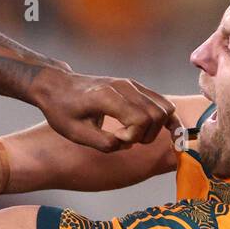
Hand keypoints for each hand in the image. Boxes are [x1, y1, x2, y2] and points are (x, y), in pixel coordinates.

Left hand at [31, 70, 177, 151]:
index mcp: (108, 96)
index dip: (133, 136)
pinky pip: (161, 102)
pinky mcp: (135, 87)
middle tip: (123, 138)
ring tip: (135, 135)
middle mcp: (125, 86)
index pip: (140, 119)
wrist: (57, 86)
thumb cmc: (62, 109)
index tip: (116, 138)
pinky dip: (167, 118)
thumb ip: (104, 143)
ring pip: (164, 108)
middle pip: (157, 114)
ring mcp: (132, 85)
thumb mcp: (76, 133)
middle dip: (146, 135)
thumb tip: (127, 144)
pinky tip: (172, 132)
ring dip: (156, 128)